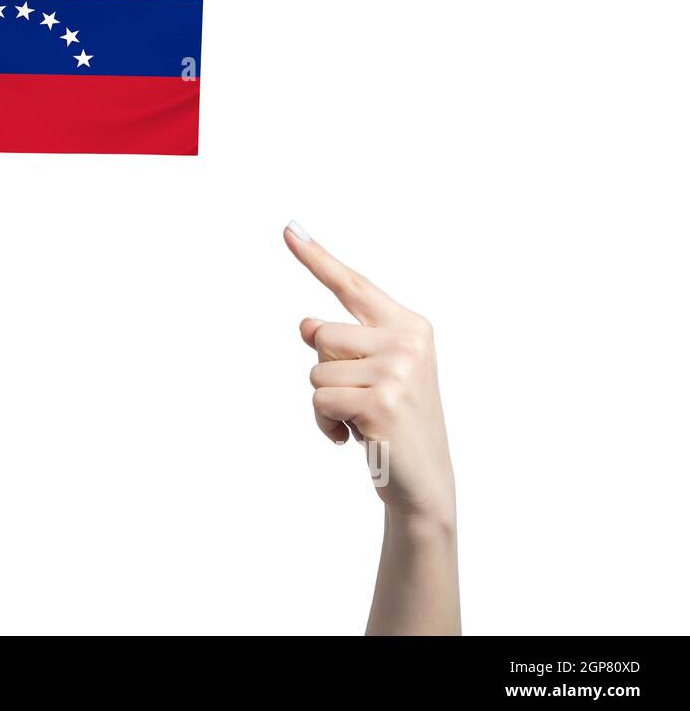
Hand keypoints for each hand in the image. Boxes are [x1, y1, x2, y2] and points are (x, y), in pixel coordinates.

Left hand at [285, 221, 458, 633]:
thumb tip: (306, 324)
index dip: (316, 256)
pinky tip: (352, 438)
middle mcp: (406, 339)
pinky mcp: (381, 399)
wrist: (422, 483)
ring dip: (325, 401)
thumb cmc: (393, 423)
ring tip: (359, 419)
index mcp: (408, 326)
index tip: (287, 227)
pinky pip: (318, 399)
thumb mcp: (377, 373)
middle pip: (318, 332)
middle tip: (359, 397)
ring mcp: (397, 368)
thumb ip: (347, 341)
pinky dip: (325, 424)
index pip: (352, 284)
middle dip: (325, 368)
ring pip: (314, 369)